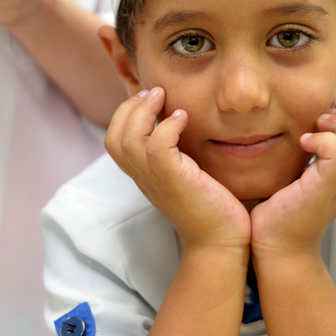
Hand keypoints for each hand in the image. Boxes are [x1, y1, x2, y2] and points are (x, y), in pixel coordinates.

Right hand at [105, 87, 250, 252]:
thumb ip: (176, 156)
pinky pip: (157, 147)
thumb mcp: (185, 177)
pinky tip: (183, 118)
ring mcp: (157, 181)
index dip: (124, 115)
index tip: (147, 99)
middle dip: (129, 108)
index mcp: (143, 177)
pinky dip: (167, 126)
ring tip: (163, 97)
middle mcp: (144, 179)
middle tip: (153, 92)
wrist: (221, 243)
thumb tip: (180, 127)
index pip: (113, 142)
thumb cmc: (211, 209)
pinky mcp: (175, 181)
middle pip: (113, 138)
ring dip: (144, 111)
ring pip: (129, 140)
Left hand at [250, 100, 335, 260]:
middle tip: (322, 119)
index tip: (329, 114)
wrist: (276, 246)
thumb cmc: (284, 209)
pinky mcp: (325, 190)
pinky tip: (303, 143)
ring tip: (314, 129)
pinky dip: (323, 140)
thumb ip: (316, 153)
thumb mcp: (306, 175)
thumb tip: (313, 121)